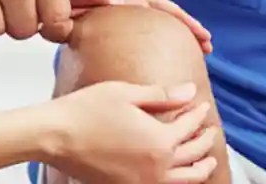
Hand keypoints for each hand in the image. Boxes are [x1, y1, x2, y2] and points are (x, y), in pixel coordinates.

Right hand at [46, 81, 218, 183]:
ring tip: (207, 161)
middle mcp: (158, 167)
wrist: (56, 137)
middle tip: (209, 131)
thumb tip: (189, 91)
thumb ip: (162, 95)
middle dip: (205, 141)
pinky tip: (178, 174)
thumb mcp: (125, 93)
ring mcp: (145, 183)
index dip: (198, 113)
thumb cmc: (85, 111)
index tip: (201, 106)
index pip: (190, 126)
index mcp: (160, 141)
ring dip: (201, 168)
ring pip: (186, 181)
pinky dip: (180, 182)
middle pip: (194, 155)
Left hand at [65, 0, 212, 54]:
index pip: (156, 4)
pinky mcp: (102, 27)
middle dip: (184, 28)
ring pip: (147, 26)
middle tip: (207, 46)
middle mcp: (118, 4)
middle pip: (159, 15)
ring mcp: (111, 16)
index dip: (180, 18)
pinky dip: (145, 46)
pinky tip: (152, 65)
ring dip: (167, 38)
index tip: (201, 34)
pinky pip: (129, 36)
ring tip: (190, 55)